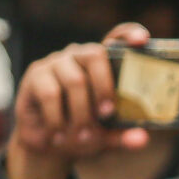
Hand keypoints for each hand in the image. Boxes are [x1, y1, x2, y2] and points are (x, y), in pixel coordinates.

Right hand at [7, 22, 155, 178]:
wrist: (48, 144)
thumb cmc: (82, 132)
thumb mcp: (106, 136)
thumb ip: (123, 135)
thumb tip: (142, 139)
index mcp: (103, 65)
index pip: (116, 40)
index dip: (129, 34)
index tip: (142, 40)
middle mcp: (80, 57)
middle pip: (95, 54)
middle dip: (104, 87)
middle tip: (107, 114)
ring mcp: (56, 63)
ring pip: (75, 80)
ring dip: (81, 113)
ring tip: (82, 136)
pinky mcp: (36, 75)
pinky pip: (50, 94)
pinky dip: (57, 119)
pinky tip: (58, 135)